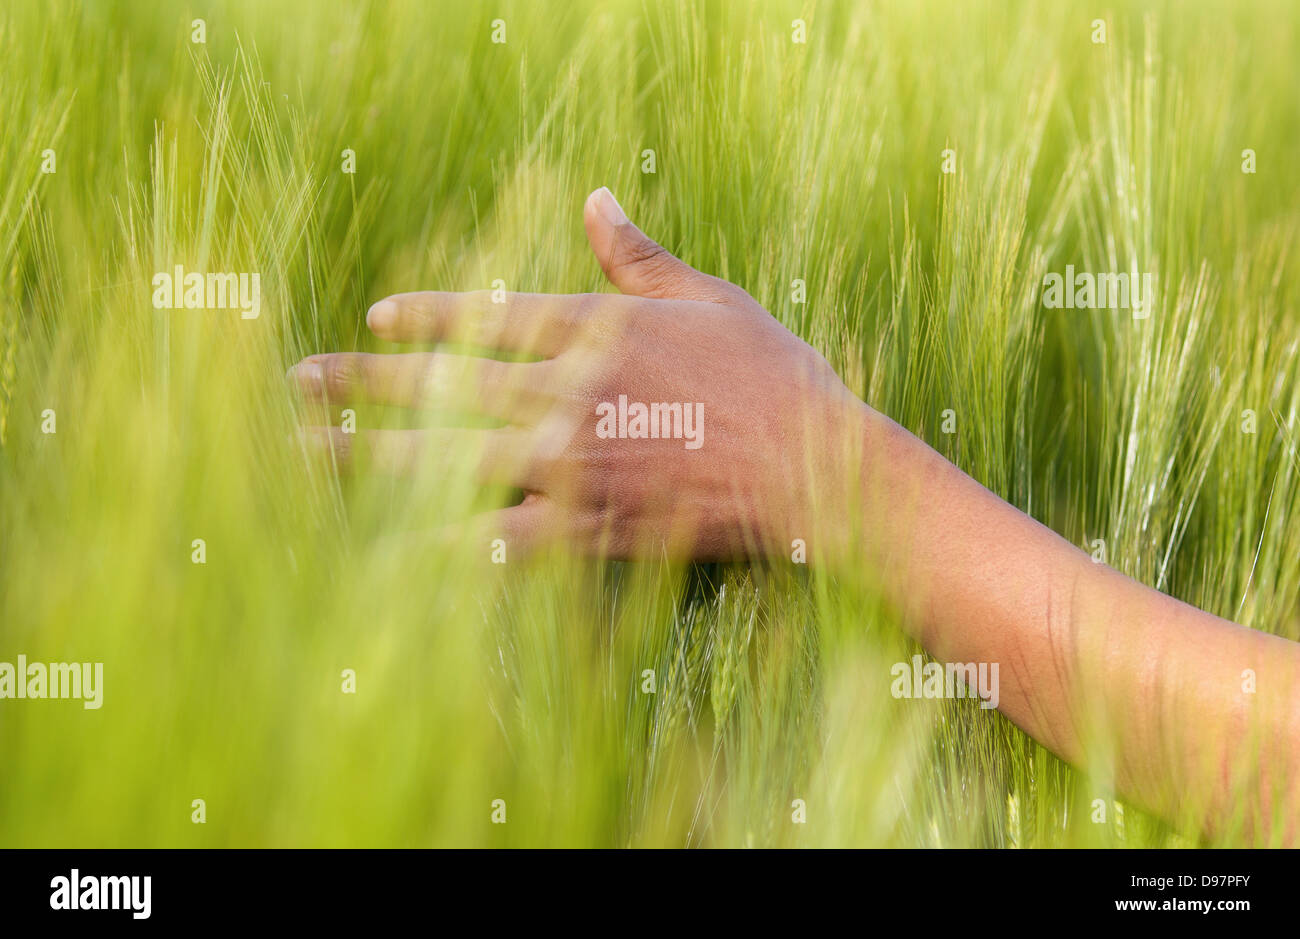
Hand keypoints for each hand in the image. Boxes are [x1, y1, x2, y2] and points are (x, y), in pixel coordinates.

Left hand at [289, 187, 868, 558]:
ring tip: (306, 456)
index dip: (426, 316)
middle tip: (299, 382)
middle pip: (442, 386)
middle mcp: (565, 394)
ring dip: (369, 459)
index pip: (486, 316)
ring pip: (447, 461)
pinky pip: (498, 542)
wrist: (816, 466)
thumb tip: (596, 198)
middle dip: (362, 383)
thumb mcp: (708, 297)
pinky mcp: (588, 528)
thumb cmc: (772, 376)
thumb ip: (637, 255)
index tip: (377, 317)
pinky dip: (439, 550)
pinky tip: (386, 556)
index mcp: (593, 331)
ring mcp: (570, 464)